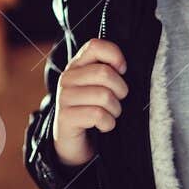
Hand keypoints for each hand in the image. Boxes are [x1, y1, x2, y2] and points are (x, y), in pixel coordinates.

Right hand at [52, 38, 128, 167]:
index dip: (115, 55)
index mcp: (77, 65)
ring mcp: (64, 97)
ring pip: (104, 96)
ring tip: (110, 114)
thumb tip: (124, 66)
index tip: (122, 71)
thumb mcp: (101, 87)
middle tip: (118, 100)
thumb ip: (109, 71)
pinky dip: (108, 123)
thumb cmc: (93, 110)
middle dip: (120, 90)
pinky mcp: (65, 117)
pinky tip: (103, 126)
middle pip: (104, 73)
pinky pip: (97, 115)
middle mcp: (67, 78)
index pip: (95, 46)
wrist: (74, 143)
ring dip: (115, 110)